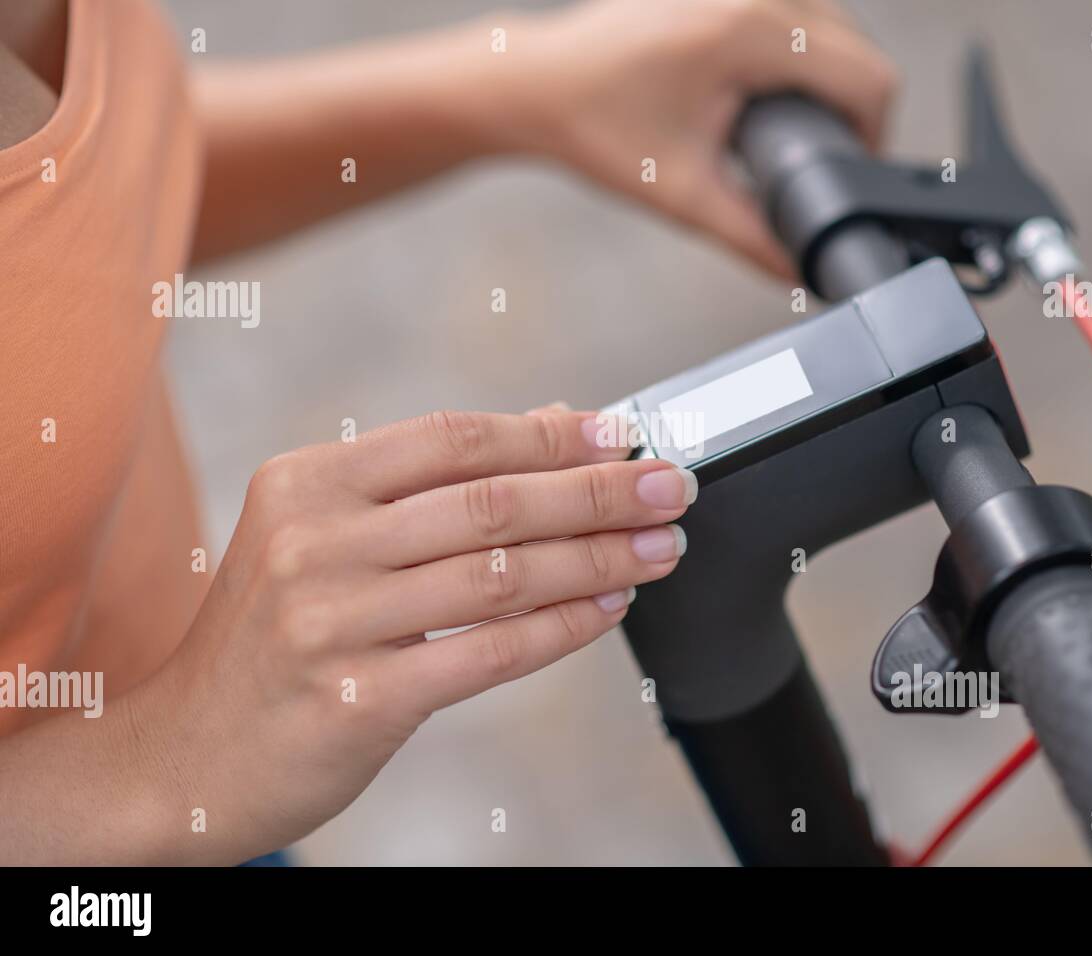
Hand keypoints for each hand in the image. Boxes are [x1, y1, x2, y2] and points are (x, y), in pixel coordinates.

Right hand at [131, 408, 694, 862]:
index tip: (623, 433)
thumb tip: (551, 427)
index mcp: (307, 482)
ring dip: (600, 558)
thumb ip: (431, 484)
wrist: (188, 752)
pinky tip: (610, 608)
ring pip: (504, 575)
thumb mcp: (327, 537)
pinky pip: (492, 651)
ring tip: (660, 546)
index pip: (455, 439)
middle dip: (600, 492)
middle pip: (492, 502)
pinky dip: (564, 626)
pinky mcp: (361, 698)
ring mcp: (333, 621)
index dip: (551, 434)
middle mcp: (315, 542)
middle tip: (673, 486)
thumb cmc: (275, 638)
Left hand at [516, 0, 898, 277]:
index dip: (873, 137)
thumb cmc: (594, 126)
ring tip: (794, 129)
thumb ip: (754, 238)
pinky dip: (801, 51)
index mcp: (751, 33)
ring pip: (833, 24)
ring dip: (830, 77)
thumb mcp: (684, 196)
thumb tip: (804, 270)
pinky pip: (798, 11)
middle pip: (859, 48)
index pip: (867, 80)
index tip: (848, 171)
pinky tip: (774, 91)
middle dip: (853, 109)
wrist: (537, 84)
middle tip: (817, 160)